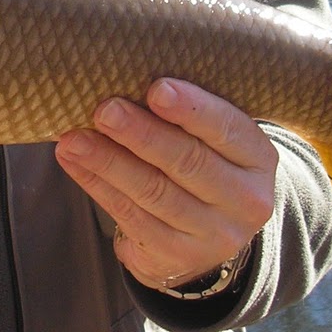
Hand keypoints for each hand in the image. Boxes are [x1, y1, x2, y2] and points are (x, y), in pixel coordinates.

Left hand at [55, 78, 275, 291]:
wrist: (205, 232)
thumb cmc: (200, 161)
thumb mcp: (212, 138)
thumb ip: (186, 113)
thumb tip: (126, 75)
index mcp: (258, 158)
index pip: (228, 129)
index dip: (192, 109)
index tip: (156, 89)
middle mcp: (245, 200)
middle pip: (188, 162)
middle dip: (141, 134)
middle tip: (104, 110)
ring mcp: (214, 234)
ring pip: (154, 193)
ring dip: (108, 162)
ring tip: (74, 138)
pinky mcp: (176, 256)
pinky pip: (131, 217)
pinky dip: (96, 186)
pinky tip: (74, 162)